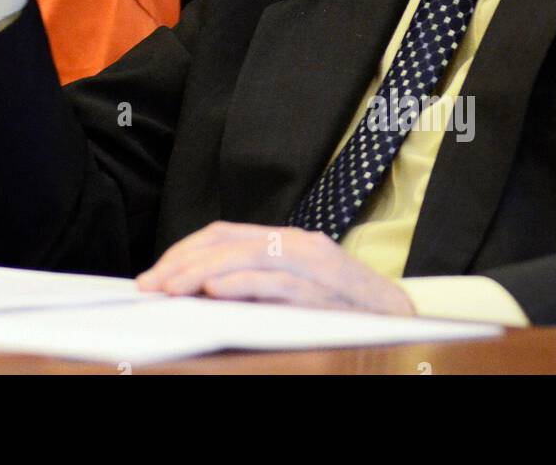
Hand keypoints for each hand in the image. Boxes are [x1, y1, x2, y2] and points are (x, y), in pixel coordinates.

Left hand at [136, 221, 415, 314]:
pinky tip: (215, 293)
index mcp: (286, 240)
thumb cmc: (344, 309)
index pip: (223, 234)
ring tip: (171, 290)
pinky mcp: (325, 290)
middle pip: (228, 242)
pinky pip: (276, 283)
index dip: (184, 252)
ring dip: (201, 273)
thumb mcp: (293, 290)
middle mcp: (298, 244)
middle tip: (151, 285)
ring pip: (246, 257)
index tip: (155, 275)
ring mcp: (313, 265)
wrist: (403, 321)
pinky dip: (242, 286)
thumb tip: (198, 293)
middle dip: (183, 263)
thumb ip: (254, 284)